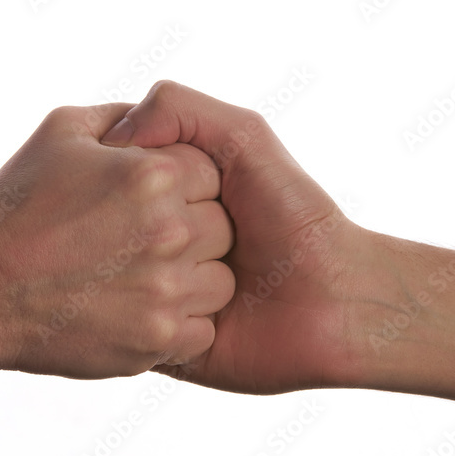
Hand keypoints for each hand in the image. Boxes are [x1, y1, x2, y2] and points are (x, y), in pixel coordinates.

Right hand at [0, 102, 234, 378]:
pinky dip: (178, 324)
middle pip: (223, 228)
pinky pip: (201, 329)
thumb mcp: (62, 131)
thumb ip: (124, 115)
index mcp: (153, 174)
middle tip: (144, 245)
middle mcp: (168, 231)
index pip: (212, 174)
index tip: (149, 204)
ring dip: (192, 281)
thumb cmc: (15, 207)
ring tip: (144, 279)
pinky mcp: (155, 339)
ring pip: (219, 282)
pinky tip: (140, 310)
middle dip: (192, 233)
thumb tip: (161, 118)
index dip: (185, 187)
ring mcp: (164, 290)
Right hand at [102, 82, 364, 392]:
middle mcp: (161, 247)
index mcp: (170, 197)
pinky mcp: (170, 346)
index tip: (181, 188)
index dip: (145, 177)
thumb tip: (114, 131)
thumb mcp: (244, 138)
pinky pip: (142, 332)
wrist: (339, 304)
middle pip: (125, 231)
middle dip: (158, 232)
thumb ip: (181, 109)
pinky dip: (165, 326)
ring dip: (165, 283)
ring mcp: (163, 297)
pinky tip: (207, 318)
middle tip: (211, 239)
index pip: (123, 178)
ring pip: (131, 283)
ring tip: (216, 281)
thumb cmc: (296, 216)